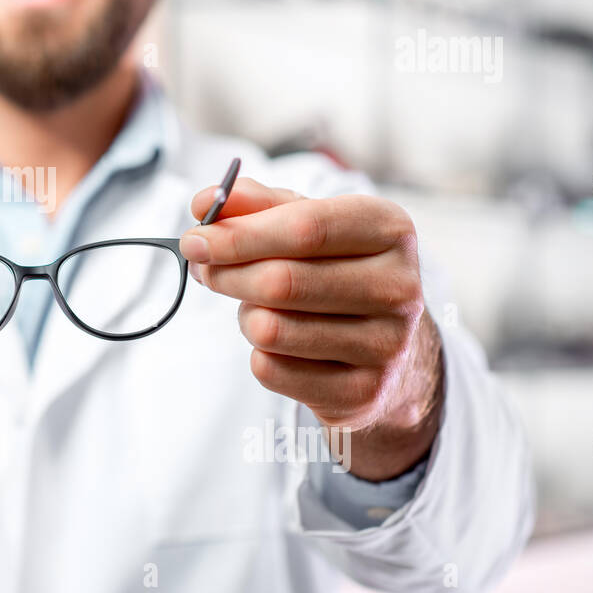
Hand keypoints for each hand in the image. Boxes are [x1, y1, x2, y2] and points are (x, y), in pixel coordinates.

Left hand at [181, 178, 443, 480]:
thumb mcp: (309, 224)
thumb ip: (256, 206)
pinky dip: (259, 355)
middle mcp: (399, 286)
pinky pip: (272, 371)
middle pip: (281, 282)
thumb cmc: (336, 270)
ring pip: (271, 330)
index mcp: (389, 230)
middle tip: (204, 270)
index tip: (194, 239)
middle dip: (226, 275)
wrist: (390, 347)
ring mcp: (386, 344)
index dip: (238, 235)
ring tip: (255, 307)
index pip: (303, 229)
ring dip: (244, 316)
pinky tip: (280, 345)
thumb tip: (206, 201)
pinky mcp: (362, 391)